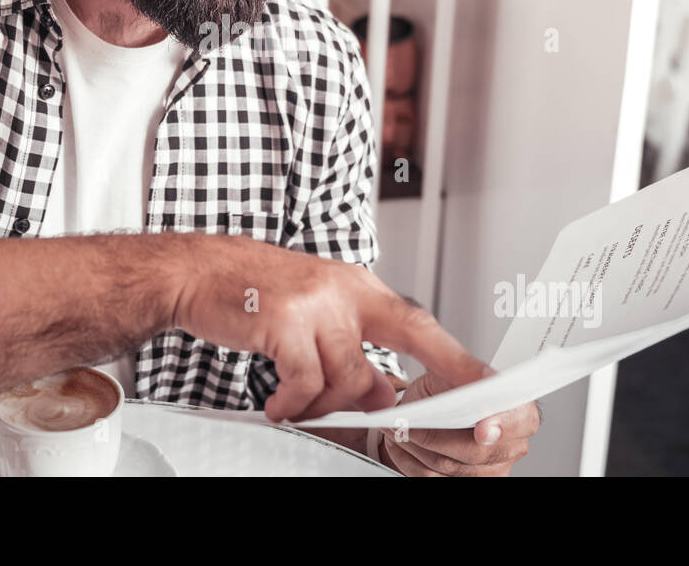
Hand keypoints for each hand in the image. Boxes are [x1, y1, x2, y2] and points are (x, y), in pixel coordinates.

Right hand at [172, 235, 485, 422]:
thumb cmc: (255, 291)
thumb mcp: (315, 312)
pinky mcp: (285, 322)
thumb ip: (351, 348)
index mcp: (357, 287)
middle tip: (411, 416)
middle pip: (400, 345)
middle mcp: (344, 291)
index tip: (490, 383)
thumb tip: (382, 392)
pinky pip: (306, 383)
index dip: (457, 357)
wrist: (199, 272)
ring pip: (348, 377)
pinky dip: (293, 404)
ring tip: (296, 403)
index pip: (420, 324)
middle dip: (419, 386)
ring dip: (322, 404)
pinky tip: (278, 402)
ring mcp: (316, 304)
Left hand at [377, 367, 539, 476]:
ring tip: (397, 428)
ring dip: (417, 447)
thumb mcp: (449, 369)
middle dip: (436, 436)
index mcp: (517, 409)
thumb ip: (466, 372)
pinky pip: (434, 478)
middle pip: (478, 451)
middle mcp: (512, 443)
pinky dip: (411, 460)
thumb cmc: (442, 390)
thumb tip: (488, 377)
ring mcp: (493, 468)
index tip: (482, 430)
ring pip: (451, 467)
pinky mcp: (469, 481)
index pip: (523, 420)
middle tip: (406, 422)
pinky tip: (402, 443)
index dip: (504, 425)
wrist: (427, 408)